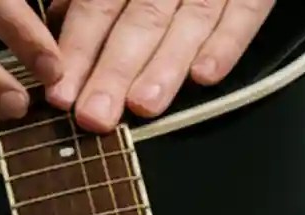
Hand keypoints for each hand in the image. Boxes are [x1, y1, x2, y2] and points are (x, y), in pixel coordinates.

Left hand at [43, 0, 275, 132]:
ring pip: (190, 21)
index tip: (62, 92)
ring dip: (165, 65)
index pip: (98, 4)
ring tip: (144, 104)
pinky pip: (246, 13)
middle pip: (141, 19)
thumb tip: (59, 22)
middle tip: (96, 114)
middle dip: (115, 69)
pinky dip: (226, 44)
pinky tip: (205, 76)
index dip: (79, 48)